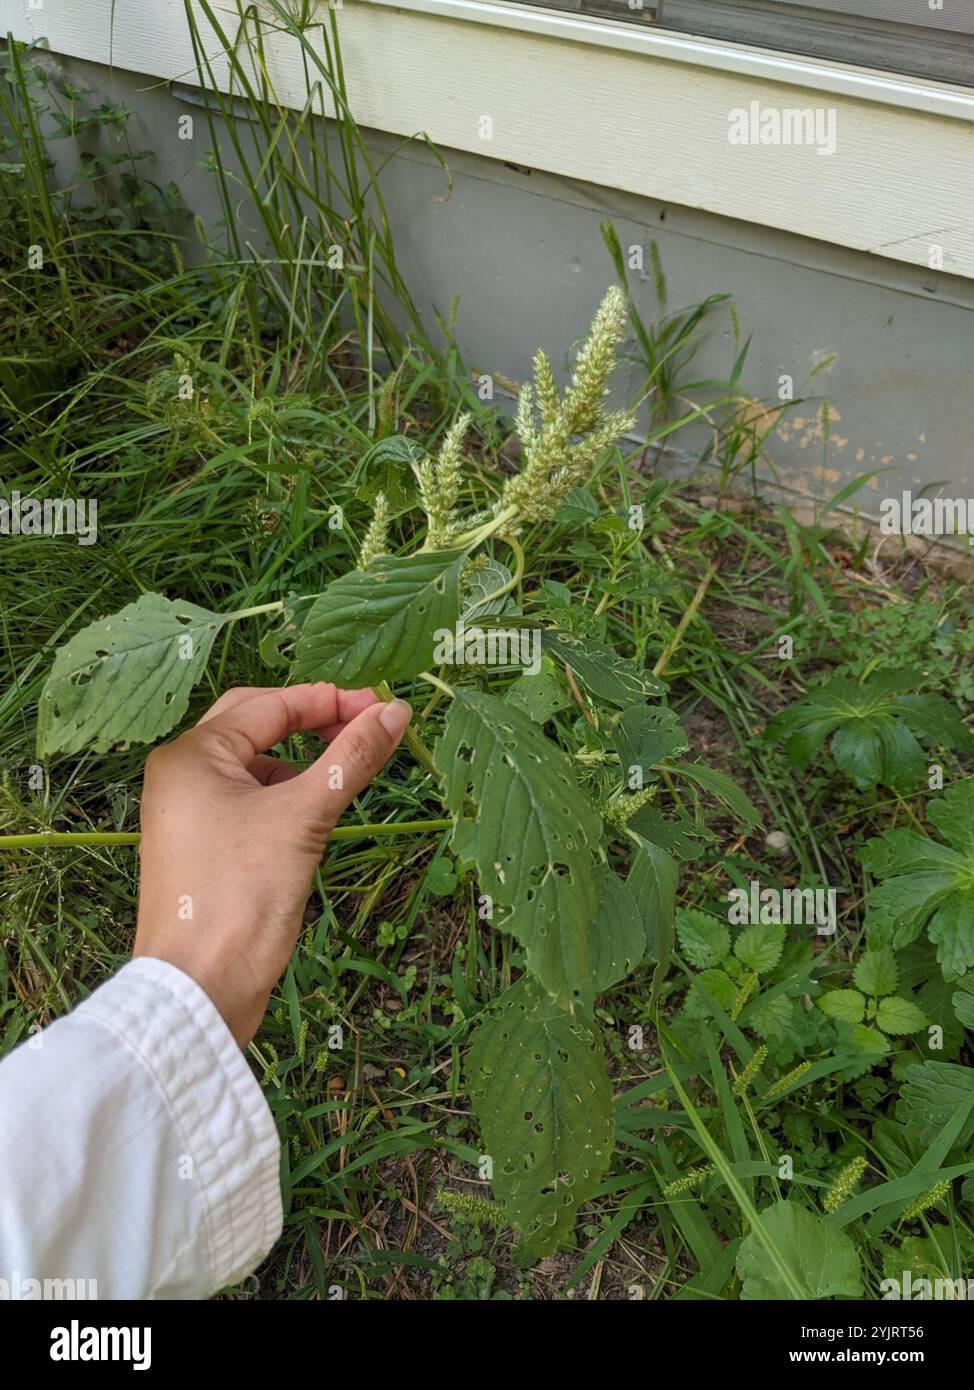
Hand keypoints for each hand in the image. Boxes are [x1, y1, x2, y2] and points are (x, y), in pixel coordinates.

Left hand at [133, 684, 411, 1045]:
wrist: (198, 990)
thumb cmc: (241, 897)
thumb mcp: (304, 819)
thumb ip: (350, 759)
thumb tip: (395, 712)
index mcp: (191, 756)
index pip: (270, 705)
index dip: (330, 701)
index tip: (383, 707)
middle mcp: (181, 775)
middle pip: (256, 724)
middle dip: (313, 720)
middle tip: (367, 724)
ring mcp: (188, 813)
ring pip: (255, 765)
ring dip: (302, 760)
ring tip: (349, 766)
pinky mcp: (202, 847)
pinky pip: (249, 801)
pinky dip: (286, 796)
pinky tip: (316, 810)